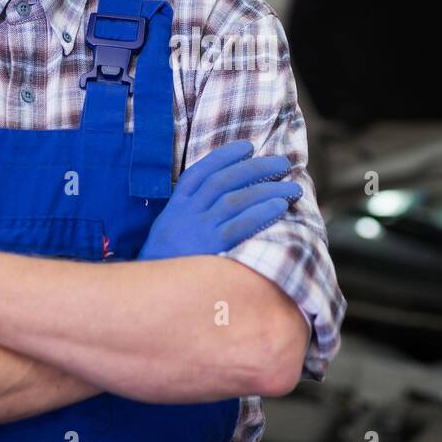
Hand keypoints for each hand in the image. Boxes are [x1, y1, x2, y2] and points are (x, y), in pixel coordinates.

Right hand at [138, 140, 301, 260]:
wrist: (149, 295)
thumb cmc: (166, 265)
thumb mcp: (169, 232)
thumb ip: (191, 214)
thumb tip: (226, 198)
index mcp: (175, 207)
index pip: (199, 173)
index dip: (224, 156)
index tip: (248, 146)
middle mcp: (185, 214)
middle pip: (223, 181)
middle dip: (255, 168)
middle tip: (283, 162)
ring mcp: (197, 230)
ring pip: (234, 200)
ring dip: (267, 189)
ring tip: (293, 188)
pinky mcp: (210, 249)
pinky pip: (239, 225)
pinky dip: (261, 213)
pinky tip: (280, 206)